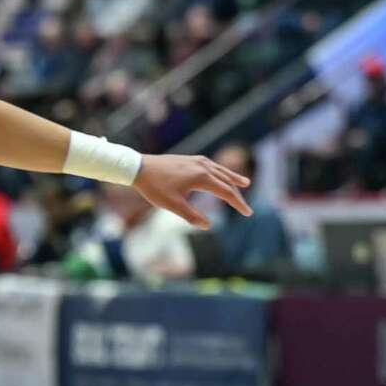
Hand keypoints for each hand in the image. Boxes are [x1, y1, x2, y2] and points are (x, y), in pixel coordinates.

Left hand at [133, 154, 251, 229]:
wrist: (137, 167)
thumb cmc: (154, 187)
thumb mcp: (173, 205)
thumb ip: (192, 216)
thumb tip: (207, 226)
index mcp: (201, 177)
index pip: (227, 192)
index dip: (238, 204)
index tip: (248, 213)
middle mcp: (202, 166)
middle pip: (227, 181)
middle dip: (237, 195)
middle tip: (246, 207)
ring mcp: (196, 161)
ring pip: (221, 171)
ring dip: (233, 178)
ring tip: (245, 183)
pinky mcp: (189, 159)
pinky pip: (211, 165)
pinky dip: (220, 171)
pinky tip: (220, 173)